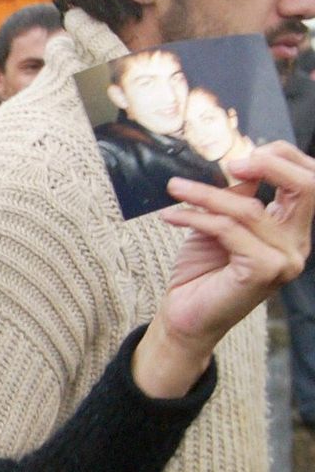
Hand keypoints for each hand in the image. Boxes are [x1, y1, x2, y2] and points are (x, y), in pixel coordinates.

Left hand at [134, 141, 314, 397]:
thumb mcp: (220, 224)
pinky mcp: (262, 271)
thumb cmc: (202, 271)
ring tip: (175, 189)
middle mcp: (298, 245)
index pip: (310, 181)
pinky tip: (171, 216)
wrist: (184, 315)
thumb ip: (237, 197)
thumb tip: (240, 164)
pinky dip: (196, 217)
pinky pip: (228, 229)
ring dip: (205, 194)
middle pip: (307, 186)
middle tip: (228, 163)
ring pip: (249, 208)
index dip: (282, 157)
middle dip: (270, 163)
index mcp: (294, 230)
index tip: (240, 156)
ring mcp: (284, 261)